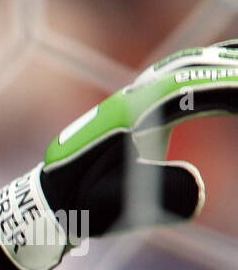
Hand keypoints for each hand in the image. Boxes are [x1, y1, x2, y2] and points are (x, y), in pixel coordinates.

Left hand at [0, 40, 237, 269]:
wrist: (49, 200)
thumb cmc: (83, 207)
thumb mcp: (120, 207)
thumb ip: (160, 200)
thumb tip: (200, 192)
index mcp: (128, 116)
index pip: (187, 89)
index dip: (227, 84)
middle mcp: (130, 98)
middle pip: (190, 68)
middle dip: (229, 68)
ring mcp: (131, 98)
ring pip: (183, 66)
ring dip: (219, 62)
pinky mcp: (134, 105)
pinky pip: (175, 77)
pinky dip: (204, 68)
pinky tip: (222, 67)